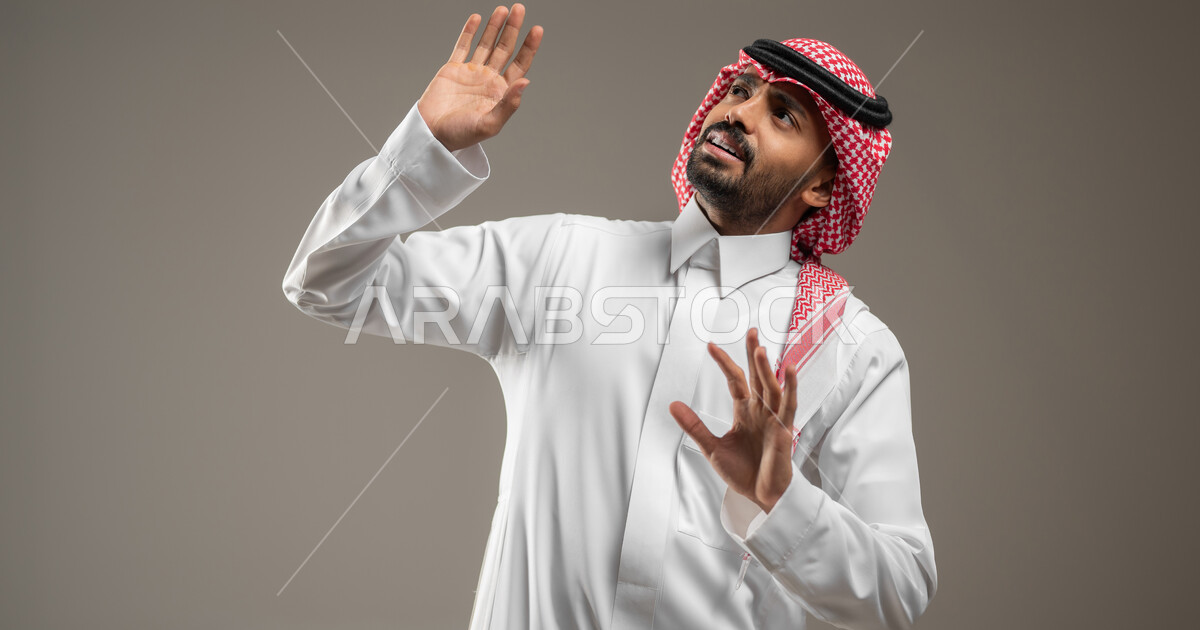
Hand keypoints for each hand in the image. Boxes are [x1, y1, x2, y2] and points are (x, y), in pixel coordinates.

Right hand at [417, 4, 542, 152]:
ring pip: (486, 44)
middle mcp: (488, 80)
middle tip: (519, 9)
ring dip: (494, 27)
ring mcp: (471, 73)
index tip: (536, 29)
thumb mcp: (489, 125)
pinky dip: (469, 32)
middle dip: (512, 29)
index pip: (520, 65)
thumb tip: (525, 83)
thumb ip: (508, 105)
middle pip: (505, 49)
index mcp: (500, 92)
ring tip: (503, 9)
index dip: (529, 47)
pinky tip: (477, 18)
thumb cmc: (461, 135)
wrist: (431, 134)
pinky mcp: (453, 69)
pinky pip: (462, 46)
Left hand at [669, 328, 798, 512]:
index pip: (735, 381)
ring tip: (760, 349)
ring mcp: (774, 419)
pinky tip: (789, 370)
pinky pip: (789, 405)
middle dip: (753, 354)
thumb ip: (694, 425)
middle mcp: (760, 411)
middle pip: (757, 376)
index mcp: (745, 412)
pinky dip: (791, 388)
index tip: (711, 346)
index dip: (725, 363)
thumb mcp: (711, 447)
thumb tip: (672, 404)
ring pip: (771, 387)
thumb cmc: (743, 473)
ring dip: (767, 368)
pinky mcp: (784, 431)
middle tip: (751, 330)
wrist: (759, 498)